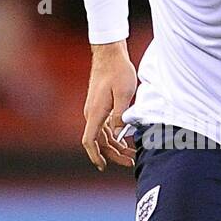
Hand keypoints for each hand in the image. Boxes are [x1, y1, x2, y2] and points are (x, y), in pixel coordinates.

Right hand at [82, 41, 137, 170]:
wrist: (110, 54)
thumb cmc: (118, 71)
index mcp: (96, 113)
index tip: (102, 166)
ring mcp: (94, 109)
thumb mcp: (124, 94)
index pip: (89, 140)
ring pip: (102, 135)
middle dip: (113, 154)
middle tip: (130, 162)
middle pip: (98, 141)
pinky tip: (124, 139)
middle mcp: (91, 113)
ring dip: (114, 146)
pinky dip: (113, 136)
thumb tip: (118, 135)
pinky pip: (104, 126)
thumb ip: (120, 116)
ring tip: (131, 154)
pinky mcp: (100, 105)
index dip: (95, 155)